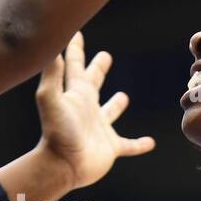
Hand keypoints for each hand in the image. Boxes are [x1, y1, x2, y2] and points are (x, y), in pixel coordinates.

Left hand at [34, 32, 154, 190]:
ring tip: (123, 97)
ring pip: (110, 112)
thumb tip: (51, 46)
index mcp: (76, 95)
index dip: (76, 51)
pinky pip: (129, 145)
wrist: (62, 166)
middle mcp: (87, 109)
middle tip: (105, 56)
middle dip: (98, 69)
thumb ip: (52, 73)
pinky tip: (150, 143)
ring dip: (116, 105)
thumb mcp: (50, 98)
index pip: (76, 67)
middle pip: (94, 83)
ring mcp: (99, 128)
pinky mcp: (110, 148)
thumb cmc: (56, 132)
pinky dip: (139, 145)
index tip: (76, 34)